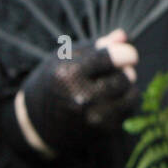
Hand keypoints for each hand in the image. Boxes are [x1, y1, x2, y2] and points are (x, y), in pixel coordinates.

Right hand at [16, 30, 138, 158]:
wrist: (36, 122)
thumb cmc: (53, 81)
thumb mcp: (66, 57)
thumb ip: (96, 46)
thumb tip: (123, 36)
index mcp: (68, 74)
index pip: (115, 57)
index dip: (126, 53)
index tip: (125, 54)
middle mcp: (81, 98)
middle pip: (126, 76)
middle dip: (124, 70)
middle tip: (114, 71)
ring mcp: (93, 118)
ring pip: (131, 94)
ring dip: (127, 86)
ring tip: (112, 84)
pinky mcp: (102, 131)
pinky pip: (128, 110)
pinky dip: (124, 101)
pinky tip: (110, 99)